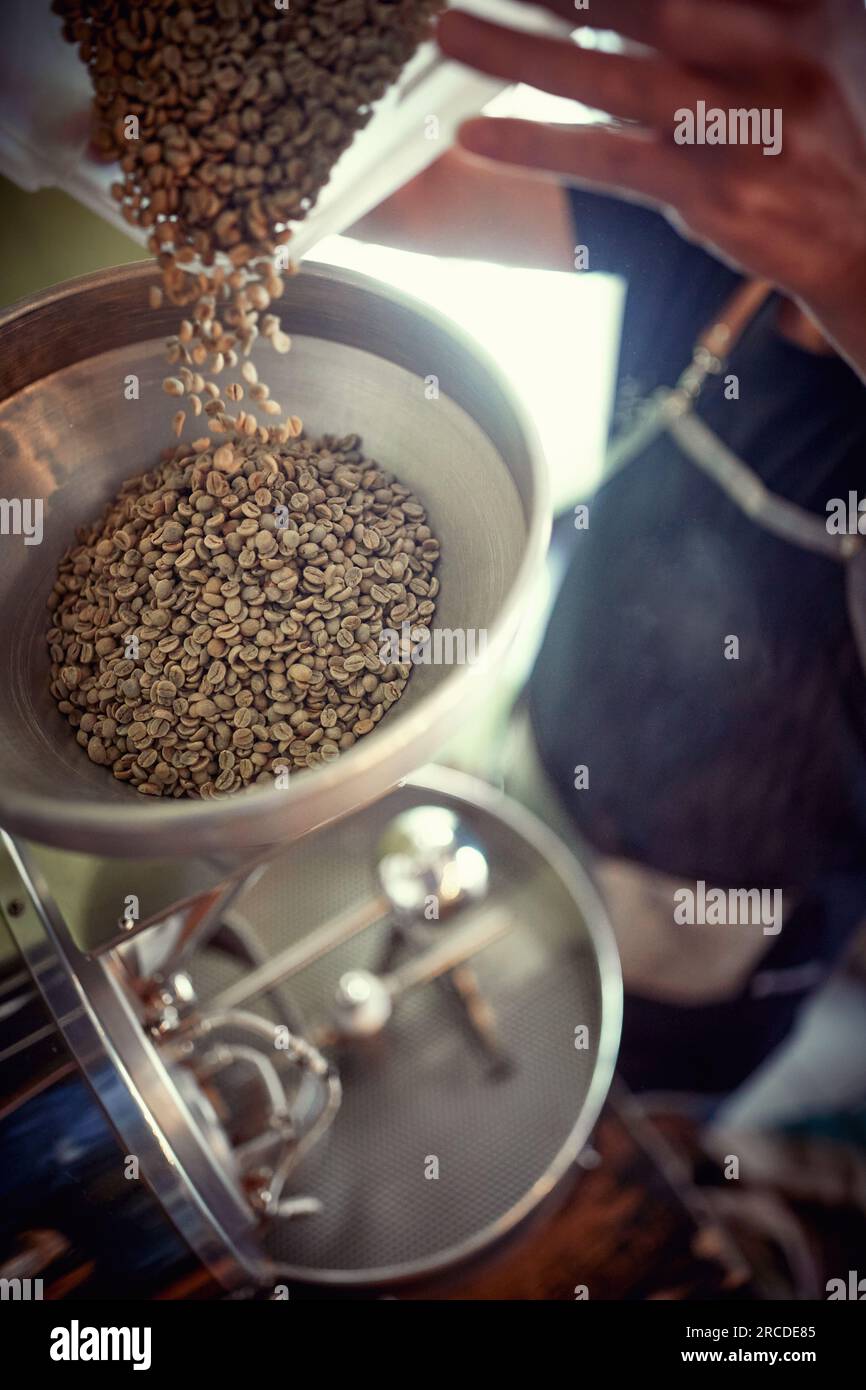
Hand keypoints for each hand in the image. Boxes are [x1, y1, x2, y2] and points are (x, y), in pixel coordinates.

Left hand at [438, 0, 865, 373]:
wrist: (857, 240)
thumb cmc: (808, 136)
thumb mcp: (792, 47)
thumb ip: (730, 11)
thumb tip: (625, 5)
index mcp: (794, 9)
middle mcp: (771, 57)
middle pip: (649, 3)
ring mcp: (738, 129)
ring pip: (614, 80)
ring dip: (523, 52)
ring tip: (452, 31)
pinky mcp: (708, 193)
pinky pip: (608, 163)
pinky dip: (539, 147)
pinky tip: (480, 135)